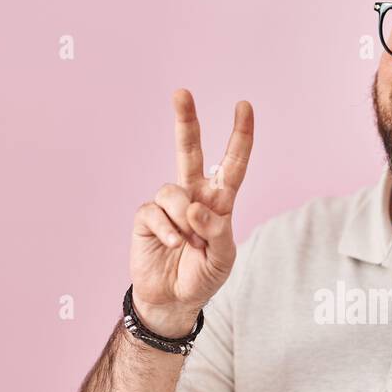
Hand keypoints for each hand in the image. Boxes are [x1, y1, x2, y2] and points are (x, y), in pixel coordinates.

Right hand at [129, 89, 253, 335]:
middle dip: (186, 121)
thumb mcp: (223, 257)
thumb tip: (193, 207)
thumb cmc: (203, 275)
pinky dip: (169, 230)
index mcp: (219, 201)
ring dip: (184, 220)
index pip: (232, 163)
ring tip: (188, 243)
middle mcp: (193, 195)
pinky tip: (174, 245)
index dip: (240, 136)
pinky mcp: (147, 217)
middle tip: (181, 92)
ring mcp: (168, 205)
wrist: (174, 300)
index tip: (244, 106)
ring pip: (174, 191)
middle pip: (189, 151)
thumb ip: (217, 230)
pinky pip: (156, 212)